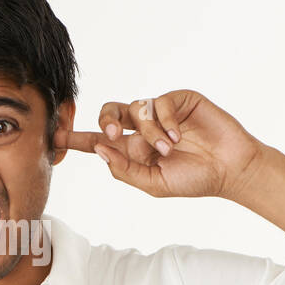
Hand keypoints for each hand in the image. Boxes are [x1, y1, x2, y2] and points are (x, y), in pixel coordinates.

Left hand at [54, 89, 265, 198]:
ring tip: (168, 148)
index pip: (99, 141)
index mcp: (133, 150)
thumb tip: (99, 150)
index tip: (55, 136)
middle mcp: (142, 128)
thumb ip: (125, 169)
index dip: (76, 138)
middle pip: (109, 114)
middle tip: (113, 137)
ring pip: (135, 109)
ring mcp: (160, 112)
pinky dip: (165, 120)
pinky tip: (178, 136)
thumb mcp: (153, 184)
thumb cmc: (193, 179)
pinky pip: (159, 102)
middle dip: (105, 122)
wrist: (229, 170)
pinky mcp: (179, 100)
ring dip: (149, 131)